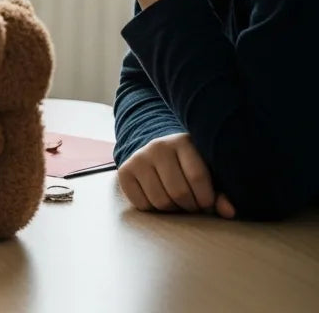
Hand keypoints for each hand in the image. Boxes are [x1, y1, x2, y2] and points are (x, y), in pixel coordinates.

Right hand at [118, 132, 233, 216]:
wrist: (157, 152)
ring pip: (160, 201)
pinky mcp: (124, 171)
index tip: (208, 204)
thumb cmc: (189, 166)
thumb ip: (220, 192)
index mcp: (183, 142)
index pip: (197, 177)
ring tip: (177, 203)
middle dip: (190, 206)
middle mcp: (158, 147)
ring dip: (172, 209)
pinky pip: (141, 204)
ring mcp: (139, 158)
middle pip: (178, 192)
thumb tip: (230, 212)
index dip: (206, 199)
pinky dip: (153, 209)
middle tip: (192, 205)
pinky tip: (159, 199)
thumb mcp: (207, 172)